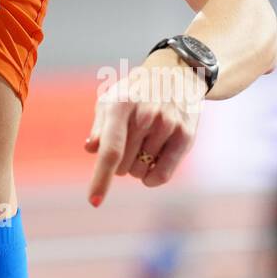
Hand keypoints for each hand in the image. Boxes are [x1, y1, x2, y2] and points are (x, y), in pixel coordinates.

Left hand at [83, 50, 203, 205]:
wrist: (176, 75)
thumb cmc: (135, 93)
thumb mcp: (111, 101)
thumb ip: (99, 127)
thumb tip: (91, 149)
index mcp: (121, 105)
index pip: (110, 150)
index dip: (100, 178)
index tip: (93, 201)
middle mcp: (146, 115)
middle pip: (123, 166)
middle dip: (118, 164)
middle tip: (126, 144)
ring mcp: (168, 125)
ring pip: (141, 173)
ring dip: (136, 167)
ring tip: (142, 145)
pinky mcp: (185, 136)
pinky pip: (163, 175)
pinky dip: (152, 178)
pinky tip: (152, 165)